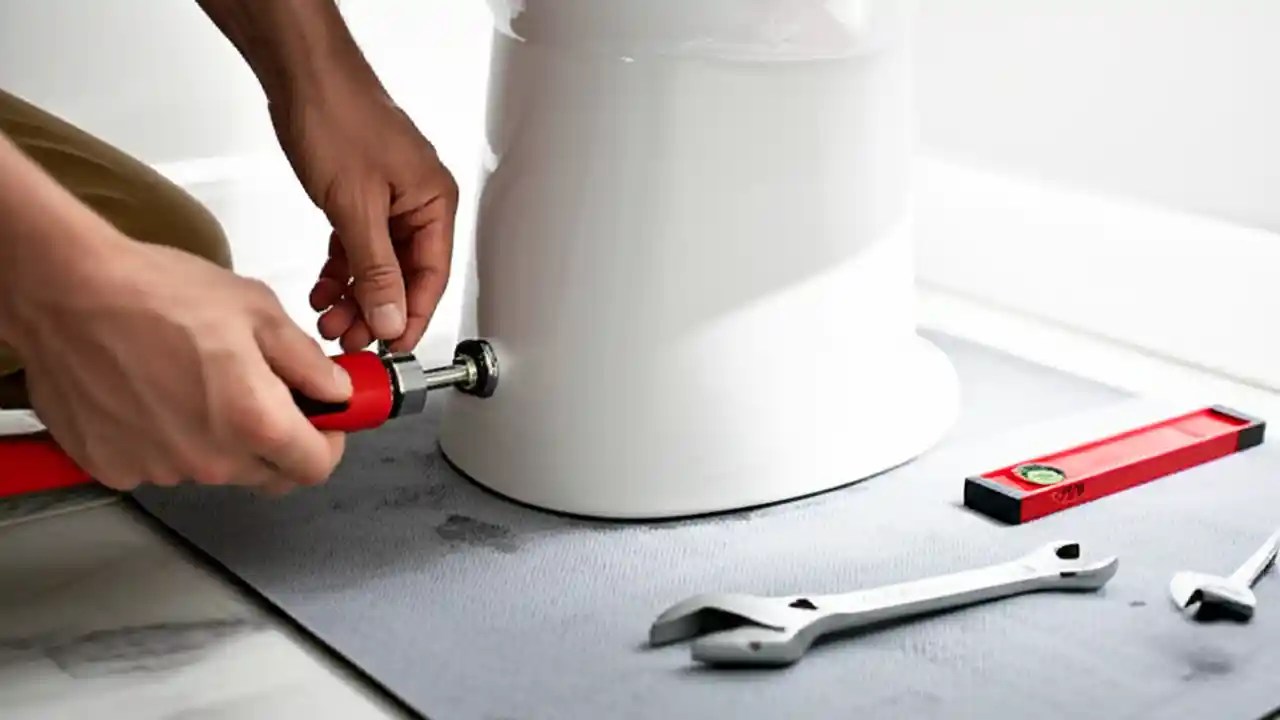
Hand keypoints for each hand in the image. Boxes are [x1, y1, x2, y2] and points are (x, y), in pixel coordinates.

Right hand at [6, 232, 351, 492]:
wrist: (66, 292)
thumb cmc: (155, 293)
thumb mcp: (257, 311)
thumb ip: (306, 362)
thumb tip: (336, 391)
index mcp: (254, 422)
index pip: (316, 468)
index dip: (328, 443)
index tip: (324, 422)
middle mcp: (210, 460)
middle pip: (267, 475)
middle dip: (277, 442)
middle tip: (263, 395)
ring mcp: (159, 470)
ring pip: (213, 469)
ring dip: (218, 439)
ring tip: (193, 381)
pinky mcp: (114, 469)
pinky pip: (159, 465)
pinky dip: (165, 439)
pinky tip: (151, 394)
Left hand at [271, 81, 458, 353]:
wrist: (301, 75)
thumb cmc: (338, 117)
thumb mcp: (356, 206)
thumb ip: (375, 269)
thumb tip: (390, 317)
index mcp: (434, 202)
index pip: (431, 277)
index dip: (410, 317)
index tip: (389, 348)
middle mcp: (417, 204)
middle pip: (404, 276)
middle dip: (375, 311)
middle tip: (351, 340)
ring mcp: (388, 200)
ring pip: (377, 265)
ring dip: (354, 297)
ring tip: (330, 321)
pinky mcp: (360, 196)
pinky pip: (357, 247)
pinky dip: (340, 272)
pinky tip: (323, 291)